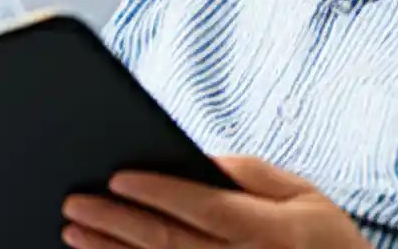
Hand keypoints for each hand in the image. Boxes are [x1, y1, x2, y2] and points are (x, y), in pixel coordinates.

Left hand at [61, 155, 369, 247]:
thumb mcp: (304, 195)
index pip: (205, 208)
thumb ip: (251, 174)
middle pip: (170, 243)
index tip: (116, 175)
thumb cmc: (323, 238)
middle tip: (75, 202)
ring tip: (74, 231)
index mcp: (272, 230)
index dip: (158, 191)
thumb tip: (196, 157)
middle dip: (117, 221)